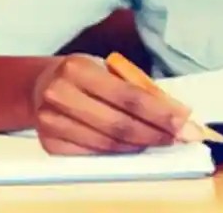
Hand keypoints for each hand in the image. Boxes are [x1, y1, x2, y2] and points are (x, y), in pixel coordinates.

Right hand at [30, 54, 189, 155]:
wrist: (39, 86)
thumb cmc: (82, 75)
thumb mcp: (105, 68)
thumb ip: (136, 87)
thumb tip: (175, 112)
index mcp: (77, 68)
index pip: (127, 96)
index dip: (159, 112)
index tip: (183, 121)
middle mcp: (60, 94)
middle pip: (118, 124)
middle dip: (154, 133)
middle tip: (178, 137)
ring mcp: (51, 121)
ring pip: (107, 143)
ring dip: (139, 145)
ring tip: (160, 141)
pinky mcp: (50, 144)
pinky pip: (92, 154)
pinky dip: (117, 152)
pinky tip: (133, 146)